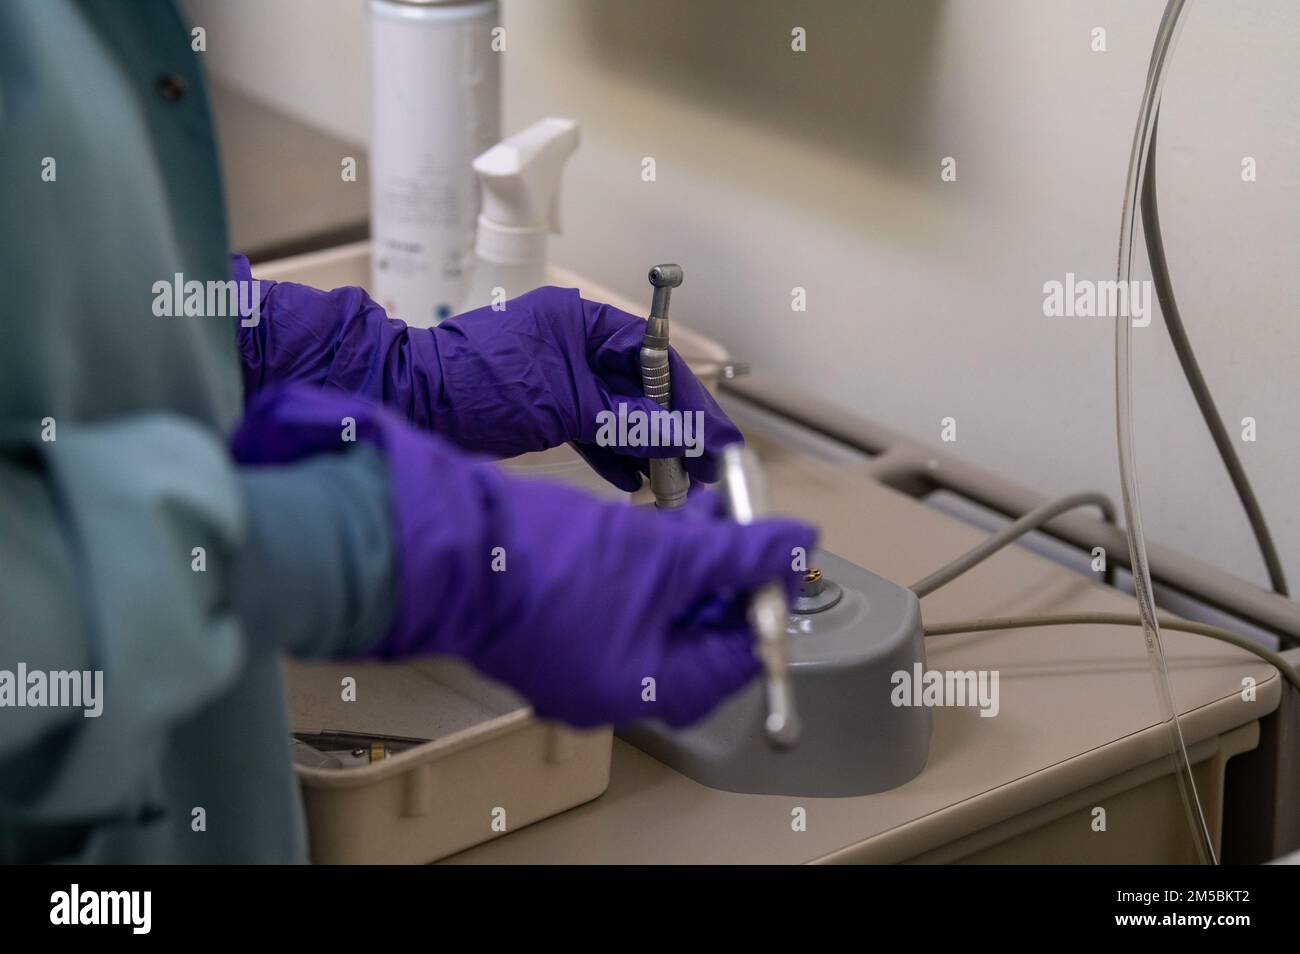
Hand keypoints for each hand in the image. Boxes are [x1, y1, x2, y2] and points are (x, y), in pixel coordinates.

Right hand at [232, 386, 815, 726]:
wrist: (444, 541)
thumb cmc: (546, 562)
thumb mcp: (661, 555)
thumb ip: (737, 554)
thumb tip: (798, 546)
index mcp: (642, 691)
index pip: (732, 661)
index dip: (765, 604)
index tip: (782, 557)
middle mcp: (611, 687)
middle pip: (696, 638)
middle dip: (727, 576)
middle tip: (749, 525)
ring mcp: (578, 658)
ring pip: (658, 614)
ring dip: (691, 562)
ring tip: (710, 504)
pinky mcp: (554, 624)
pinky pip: (621, 603)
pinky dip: (649, 566)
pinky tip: (664, 518)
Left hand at [433, 286, 743, 488]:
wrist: (411, 402)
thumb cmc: (479, 386)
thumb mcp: (563, 405)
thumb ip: (624, 422)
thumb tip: (678, 439)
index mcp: (581, 321)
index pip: (654, 356)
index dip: (690, 397)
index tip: (717, 433)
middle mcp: (573, 342)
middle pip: (639, 385)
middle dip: (671, 427)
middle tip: (705, 466)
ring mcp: (557, 375)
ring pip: (616, 410)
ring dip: (644, 445)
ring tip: (675, 481)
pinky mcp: (542, 406)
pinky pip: (589, 427)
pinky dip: (611, 452)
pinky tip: (634, 479)